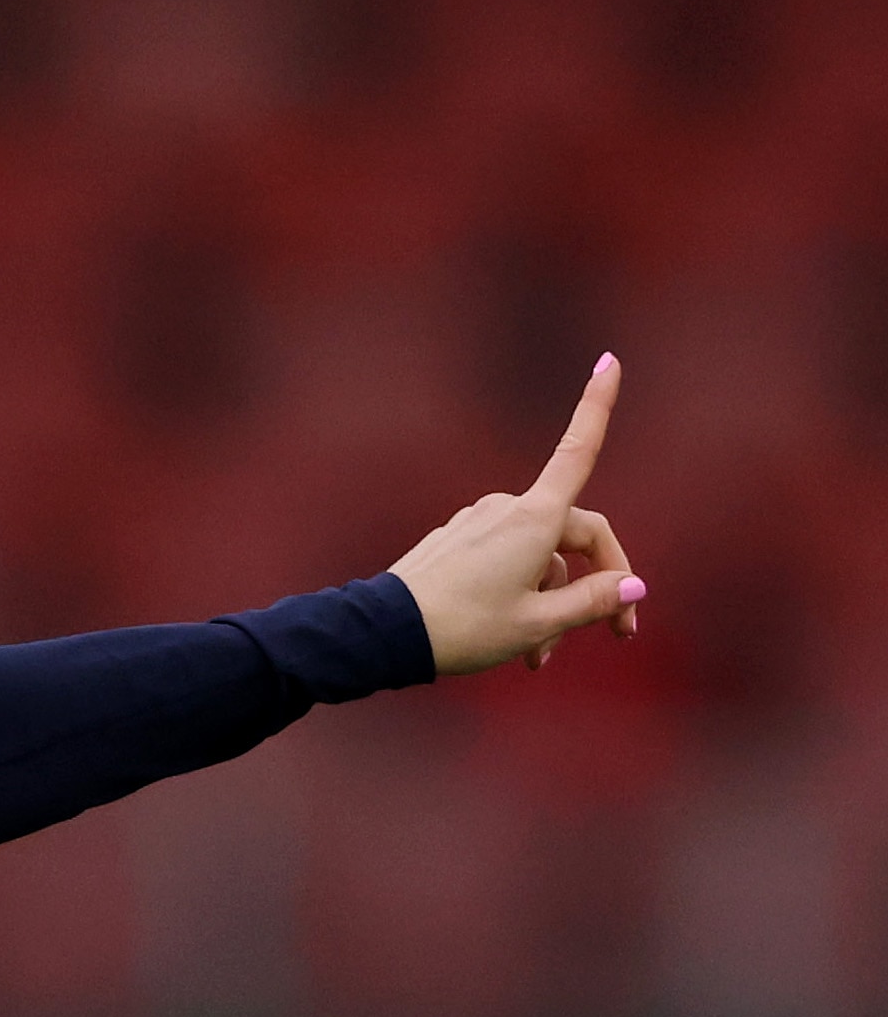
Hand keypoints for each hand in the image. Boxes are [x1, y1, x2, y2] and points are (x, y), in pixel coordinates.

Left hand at [386, 354, 647, 676]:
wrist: (385, 634)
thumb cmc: (464, 628)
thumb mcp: (539, 623)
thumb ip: (592, 601)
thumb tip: (633, 586)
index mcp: (536, 518)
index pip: (578, 450)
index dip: (597, 406)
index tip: (609, 361)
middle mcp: (508, 509)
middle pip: (576, 536)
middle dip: (597, 585)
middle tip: (614, 635)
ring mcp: (479, 523)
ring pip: (540, 559)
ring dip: (552, 601)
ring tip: (540, 655)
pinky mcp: (457, 541)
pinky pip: (506, 562)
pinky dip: (521, 595)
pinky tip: (512, 638)